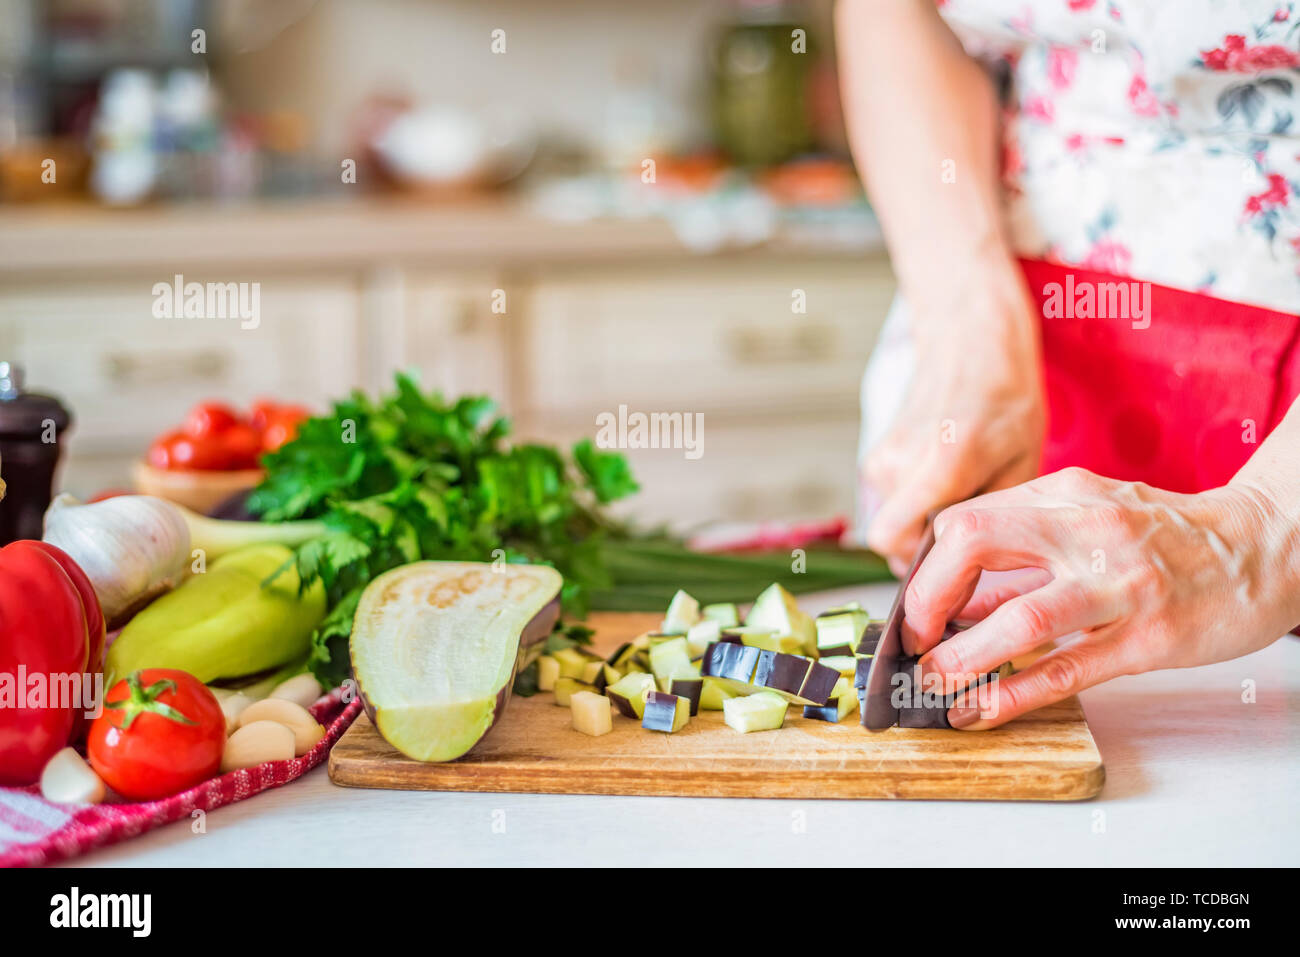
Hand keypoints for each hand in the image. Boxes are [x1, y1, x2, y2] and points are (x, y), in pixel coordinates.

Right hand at [863, 258, 1045, 573]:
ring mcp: (882, 457)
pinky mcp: (877, 455)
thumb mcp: (1021, 465)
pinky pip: (892, 502)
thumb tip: (969, 574)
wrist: (971, 341)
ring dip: (923, 526)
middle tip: (967, 549)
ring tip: (964, 502)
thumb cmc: (1007, 401)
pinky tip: (948, 482)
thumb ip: (989, 522)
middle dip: (925, 554)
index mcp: (942, 465)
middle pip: (892, 542)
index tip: (950, 587)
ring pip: (892, 523)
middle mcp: (900, 462)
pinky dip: (916, 505)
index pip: (896, 543)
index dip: (919, 573)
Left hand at [901, 467, 1297, 728]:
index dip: (929, 569)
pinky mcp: (1149, 636)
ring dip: (963, 658)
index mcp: (1063, 494)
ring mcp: (1119, 583)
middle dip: (929, 597)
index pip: (966, 520)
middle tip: (916, 641)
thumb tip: (956, 601)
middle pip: (975, 542)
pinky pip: (1067, 670)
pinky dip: (1012, 694)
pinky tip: (979, 711)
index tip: (918, 609)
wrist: (1264, 547)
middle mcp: (1085, 529)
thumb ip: (1023, 556)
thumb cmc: (1166, 536)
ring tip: (933, 685)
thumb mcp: (1089, 518)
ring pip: (1020, 618)